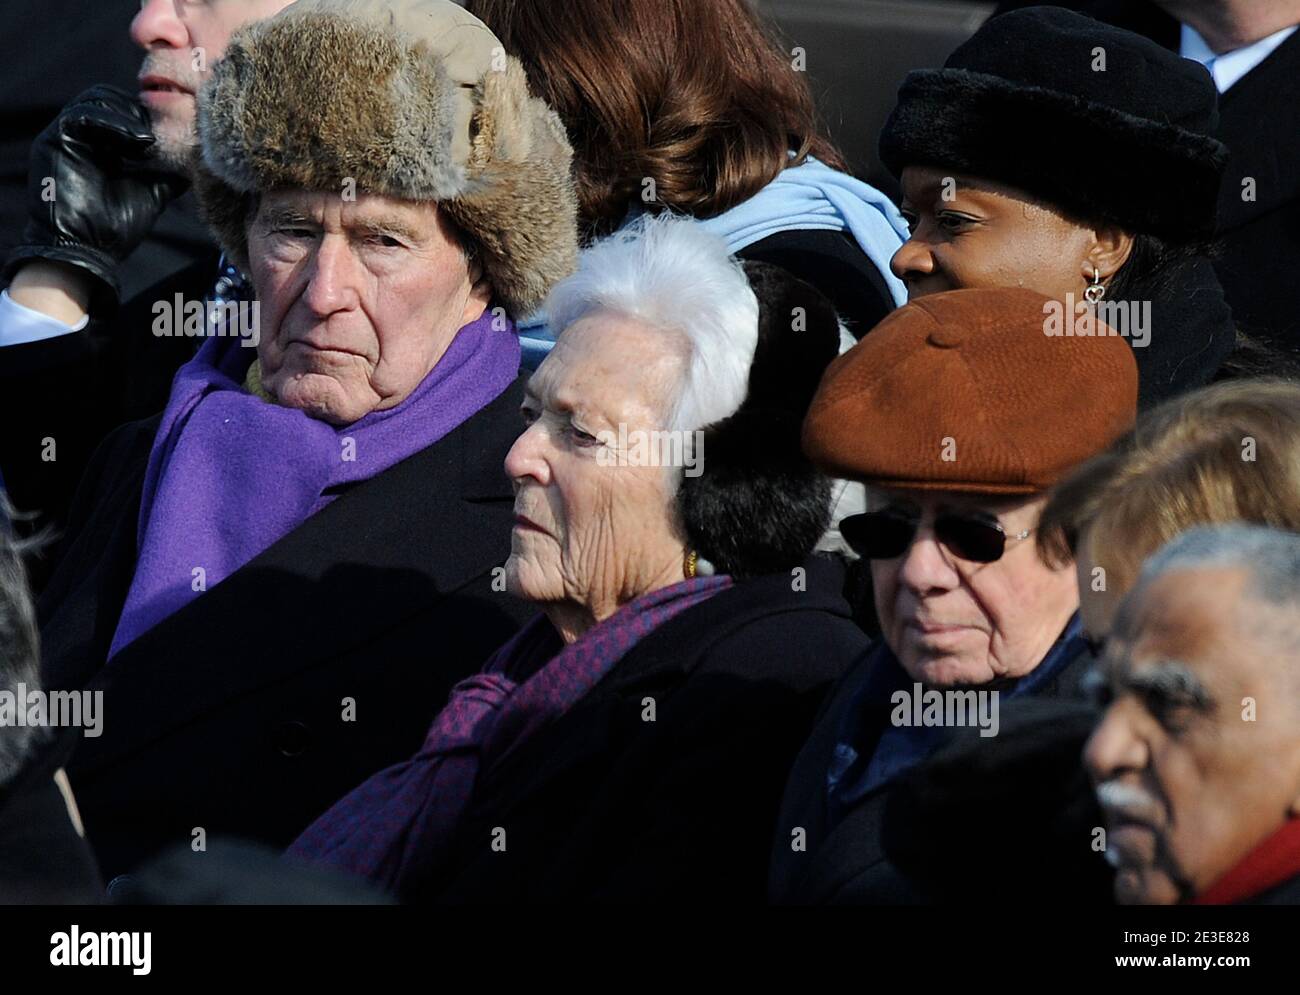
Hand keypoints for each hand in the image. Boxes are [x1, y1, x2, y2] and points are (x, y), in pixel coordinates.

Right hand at [3, 85, 190, 309]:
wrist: (88, 250)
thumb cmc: (115, 228)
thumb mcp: (151, 193)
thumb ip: (168, 175)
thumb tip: (197, 165)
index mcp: (100, 145)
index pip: (122, 110)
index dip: (148, 117)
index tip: (173, 135)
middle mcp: (81, 136)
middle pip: (109, 98)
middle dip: (138, 113)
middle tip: (158, 139)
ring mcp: (66, 136)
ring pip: (96, 101)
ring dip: (128, 117)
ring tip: (148, 142)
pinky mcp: (56, 139)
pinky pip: (82, 116)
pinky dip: (113, 123)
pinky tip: (137, 142)